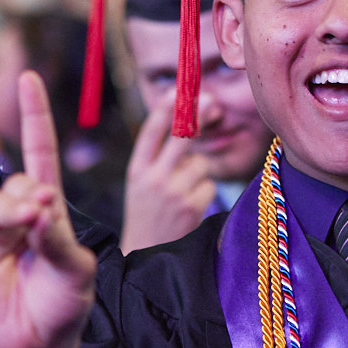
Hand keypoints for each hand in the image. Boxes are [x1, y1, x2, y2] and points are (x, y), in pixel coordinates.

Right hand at [0, 71, 96, 347]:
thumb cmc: (63, 305)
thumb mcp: (74, 272)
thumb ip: (56, 238)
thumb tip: (39, 207)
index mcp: (51, 212)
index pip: (42, 154)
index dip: (35, 117)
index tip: (27, 78)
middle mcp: (20, 214)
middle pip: (19, 183)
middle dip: (31, 199)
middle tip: (39, 223)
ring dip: (7, 212)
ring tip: (21, 231)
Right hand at [119, 106, 215, 253]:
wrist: (145, 256)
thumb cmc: (146, 214)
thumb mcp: (141, 184)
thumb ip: (158, 158)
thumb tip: (189, 126)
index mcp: (136, 170)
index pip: (151, 132)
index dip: (166, 109)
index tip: (178, 91)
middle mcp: (153, 179)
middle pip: (181, 138)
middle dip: (198, 116)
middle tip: (211, 101)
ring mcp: (173, 193)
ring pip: (200, 164)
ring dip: (197, 173)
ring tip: (182, 193)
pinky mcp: (191, 207)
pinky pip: (210, 185)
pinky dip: (204, 193)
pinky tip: (190, 207)